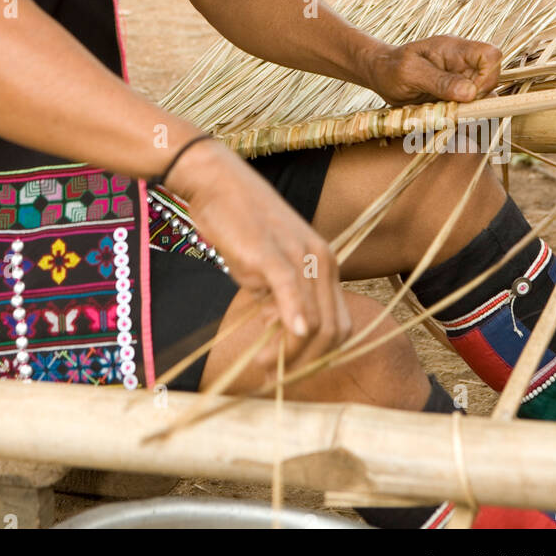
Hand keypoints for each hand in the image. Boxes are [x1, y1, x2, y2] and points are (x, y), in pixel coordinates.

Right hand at [166, 139, 350, 365]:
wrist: (217, 181)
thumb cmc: (239, 222)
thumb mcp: (267, 265)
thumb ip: (282, 297)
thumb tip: (287, 331)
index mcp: (325, 264)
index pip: (339, 324)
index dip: (320, 355)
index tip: (292, 369)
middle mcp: (322, 260)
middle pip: (334, 330)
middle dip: (308, 362)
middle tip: (275, 374)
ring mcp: (300, 256)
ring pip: (315, 322)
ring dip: (292, 354)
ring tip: (264, 365)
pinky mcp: (274, 253)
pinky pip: (292, 295)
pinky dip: (292, 323)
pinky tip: (281, 343)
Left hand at [362, 34, 501, 105]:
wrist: (380, 74)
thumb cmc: (391, 68)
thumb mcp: (409, 73)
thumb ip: (439, 81)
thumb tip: (470, 92)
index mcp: (454, 49)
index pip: (490, 55)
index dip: (489, 76)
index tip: (469, 95)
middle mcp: (462, 63)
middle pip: (492, 80)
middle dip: (478, 100)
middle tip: (453, 110)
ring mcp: (461, 79)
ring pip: (484, 98)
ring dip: (470, 113)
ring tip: (446, 117)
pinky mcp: (456, 95)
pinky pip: (470, 108)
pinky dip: (462, 118)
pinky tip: (444, 120)